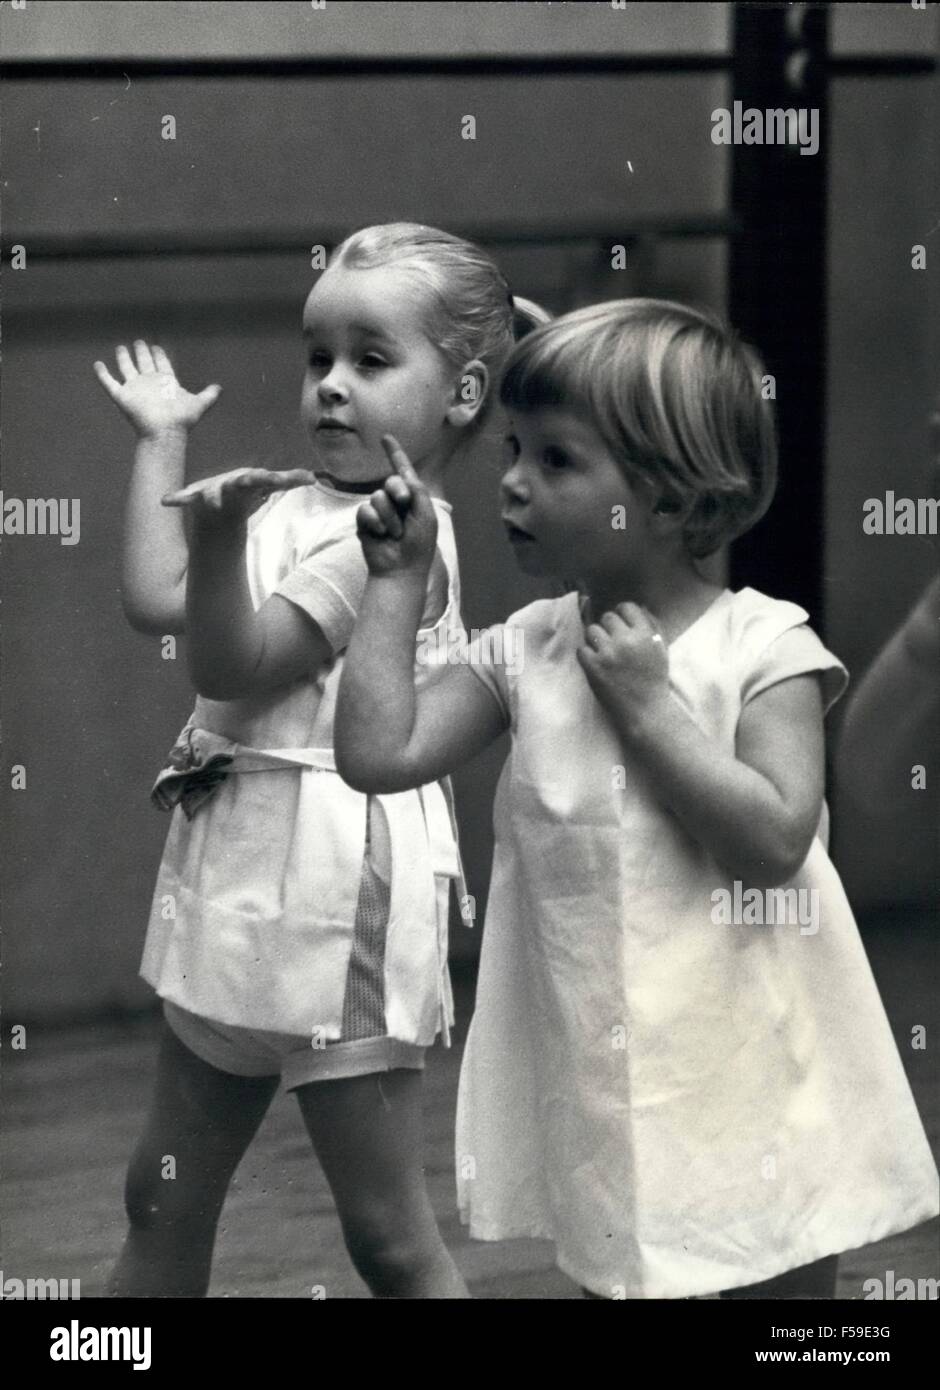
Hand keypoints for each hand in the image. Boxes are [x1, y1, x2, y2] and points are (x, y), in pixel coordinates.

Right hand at [93, 341, 220, 437]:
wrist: (165, 430)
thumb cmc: (182, 419)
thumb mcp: (199, 403)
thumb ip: (208, 395)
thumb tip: (220, 388)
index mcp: (165, 382)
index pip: (162, 365)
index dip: (159, 355)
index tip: (156, 347)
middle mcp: (149, 383)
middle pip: (144, 364)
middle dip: (142, 353)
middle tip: (140, 342)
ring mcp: (135, 389)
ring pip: (126, 369)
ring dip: (124, 358)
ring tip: (121, 348)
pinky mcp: (122, 396)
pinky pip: (109, 383)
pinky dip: (102, 374)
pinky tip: (98, 364)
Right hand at [162, 466, 317, 527]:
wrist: (220, 499)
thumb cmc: (244, 491)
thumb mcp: (265, 486)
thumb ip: (289, 480)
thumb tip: (314, 476)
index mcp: (248, 482)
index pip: (261, 480)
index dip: (269, 481)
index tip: (278, 482)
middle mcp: (231, 484)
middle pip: (238, 483)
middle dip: (244, 482)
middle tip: (246, 479)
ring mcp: (213, 490)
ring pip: (209, 492)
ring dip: (207, 495)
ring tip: (203, 497)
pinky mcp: (195, 497)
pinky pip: (184, 497)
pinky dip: (176, 498)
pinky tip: (166, 501)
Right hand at [355, 435, 437, 576]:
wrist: (401, 569)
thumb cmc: (419, 544)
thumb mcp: (426, 514)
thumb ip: (417, 490)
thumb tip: (403, 475)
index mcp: (413, 498)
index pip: (403, 471)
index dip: (394, 453)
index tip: (384, 437)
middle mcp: (395, 502)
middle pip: (391, 482)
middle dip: (398, 492)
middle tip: (404, 505)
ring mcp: (379, 512)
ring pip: (377, 497)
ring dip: (388, 516)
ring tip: (395, 533)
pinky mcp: (365, 522)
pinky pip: (364, 511)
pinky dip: (374, 522)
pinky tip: (380, 535)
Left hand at [576, 602, 669, 730]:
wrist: (645, 711)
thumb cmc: (654, 679)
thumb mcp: (661, 649)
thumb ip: (652, 626)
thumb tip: (640, 607)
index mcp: (645, 634)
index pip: (627, 607)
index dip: (622, 614)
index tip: (620, 624)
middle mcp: (626, 640)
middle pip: (607, 617)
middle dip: (608, 628)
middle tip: (611, 641)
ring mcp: (608, 653)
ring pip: (591, 630)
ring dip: (595, 640)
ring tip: (603, 652)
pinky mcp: (593, 667)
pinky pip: (581, 649)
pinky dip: (586, 655)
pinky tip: (595, 663)